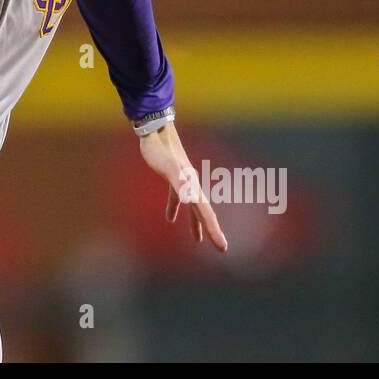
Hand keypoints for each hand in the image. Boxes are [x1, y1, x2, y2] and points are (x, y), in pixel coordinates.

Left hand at [138, 121, 228, 252]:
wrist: (155, 129)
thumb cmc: (160, 150)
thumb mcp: (169, 169)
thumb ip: (179, 183)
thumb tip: (189, 199)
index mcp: (193, 187)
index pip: (206, 214)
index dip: (214, 232)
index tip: (223, 248)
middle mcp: (191, 185)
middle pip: (204, 213)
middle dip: (211, 230)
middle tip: (221, 248)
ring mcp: (183, 181)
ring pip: (192, 208)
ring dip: (195, 223)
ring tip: (197, 240)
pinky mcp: (172, 177)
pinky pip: (177, 198)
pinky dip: (175, 209)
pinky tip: (170, 218)